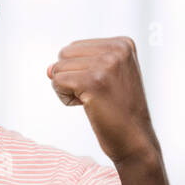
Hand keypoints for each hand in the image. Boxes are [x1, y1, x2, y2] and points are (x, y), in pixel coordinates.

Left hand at [47, 36, 159, 165]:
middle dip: (71, 77)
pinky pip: (57, 81)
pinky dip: (65, 97)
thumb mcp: (107, 77)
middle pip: (65, 54)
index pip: (75, 47)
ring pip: (59, 68)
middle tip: (95, 95)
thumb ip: (79, 65)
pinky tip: (85, 106)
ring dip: (68, 89)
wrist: (135, 140)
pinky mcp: (93, 82)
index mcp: (122, 44)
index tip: (103, 86)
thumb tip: (48, 70)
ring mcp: (106, 65)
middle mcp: (117, 50)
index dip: (81, 71)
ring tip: (92, 101)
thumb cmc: (120, 111)